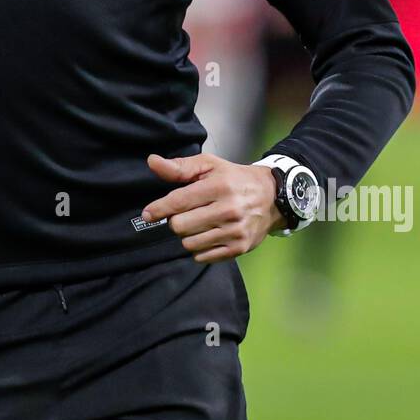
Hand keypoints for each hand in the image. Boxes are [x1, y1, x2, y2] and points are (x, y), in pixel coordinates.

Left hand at [141, 152, 279, 262]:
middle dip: (176, 220)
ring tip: (197, 223)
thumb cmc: (234, 179)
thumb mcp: (209, 165)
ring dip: (187, 235)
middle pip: (180, 226)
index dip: (158, 209)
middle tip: (185, 213)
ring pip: (189, 243)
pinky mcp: (239, 248)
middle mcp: (228, 210)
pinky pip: (203, 257)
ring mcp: (235, 231)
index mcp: (219, 187)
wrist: (271, 197)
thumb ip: (180, 166)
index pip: (178, 202)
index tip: (148, 214)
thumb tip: (152, 162)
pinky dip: (198, 248)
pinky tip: (206, 235)